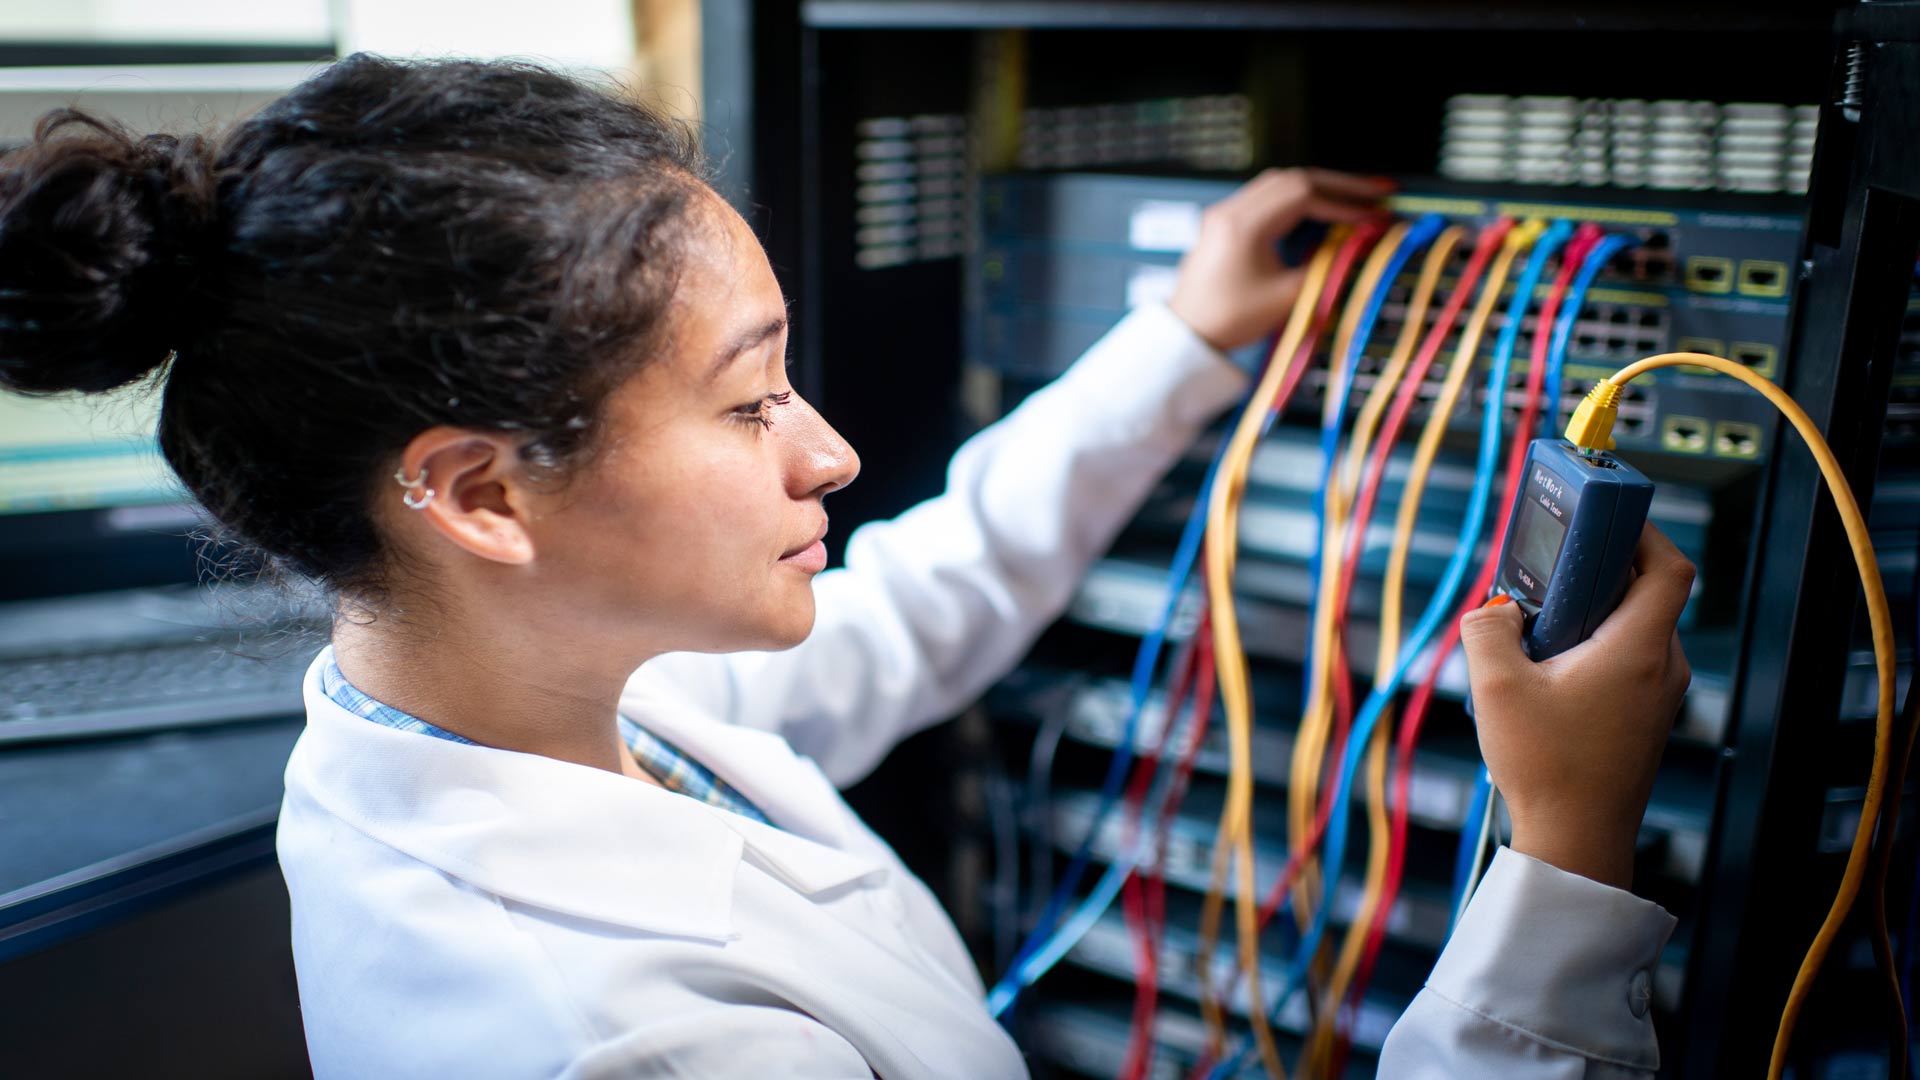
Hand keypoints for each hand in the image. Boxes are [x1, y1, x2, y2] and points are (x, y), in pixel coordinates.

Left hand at [1166, 167, 1392, 352]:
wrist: (1188, 333)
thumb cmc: (1231, 319)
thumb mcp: (1286, 298)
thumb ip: (1326, 267)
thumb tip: (1360, 246)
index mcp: (1243, 225)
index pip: (1304, 195)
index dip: (1344, 202)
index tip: (1374, 213)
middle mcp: (1231, 210)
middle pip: (1294, 179)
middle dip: (1340, 185)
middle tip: (1378, 191)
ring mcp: (1224, 212)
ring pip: (1281, 184)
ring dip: (1320, 187)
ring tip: (1356, 196)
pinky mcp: (1224, 221)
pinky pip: (1267, 196)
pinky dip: (1298, 198)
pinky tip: (1322, 207)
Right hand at [1459, 525, 1695, 889]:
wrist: (1576, 841)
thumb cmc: (1547, 769)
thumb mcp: (1495, 688)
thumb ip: (1488, 629)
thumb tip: (1494, 607)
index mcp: (1638, 649)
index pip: (1668, 565)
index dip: (1640, 531)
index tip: (1601, 519)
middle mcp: (1660, 667)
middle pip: (1643, 592)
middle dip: (1593, 574)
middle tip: (1543, 576)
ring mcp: (1657, 695)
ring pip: (1629, 628)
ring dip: (1585, 616)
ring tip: (1533, 633)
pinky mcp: (1643, 717)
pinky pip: (1623, 660)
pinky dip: (1589, 649)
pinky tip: (1543, 673)